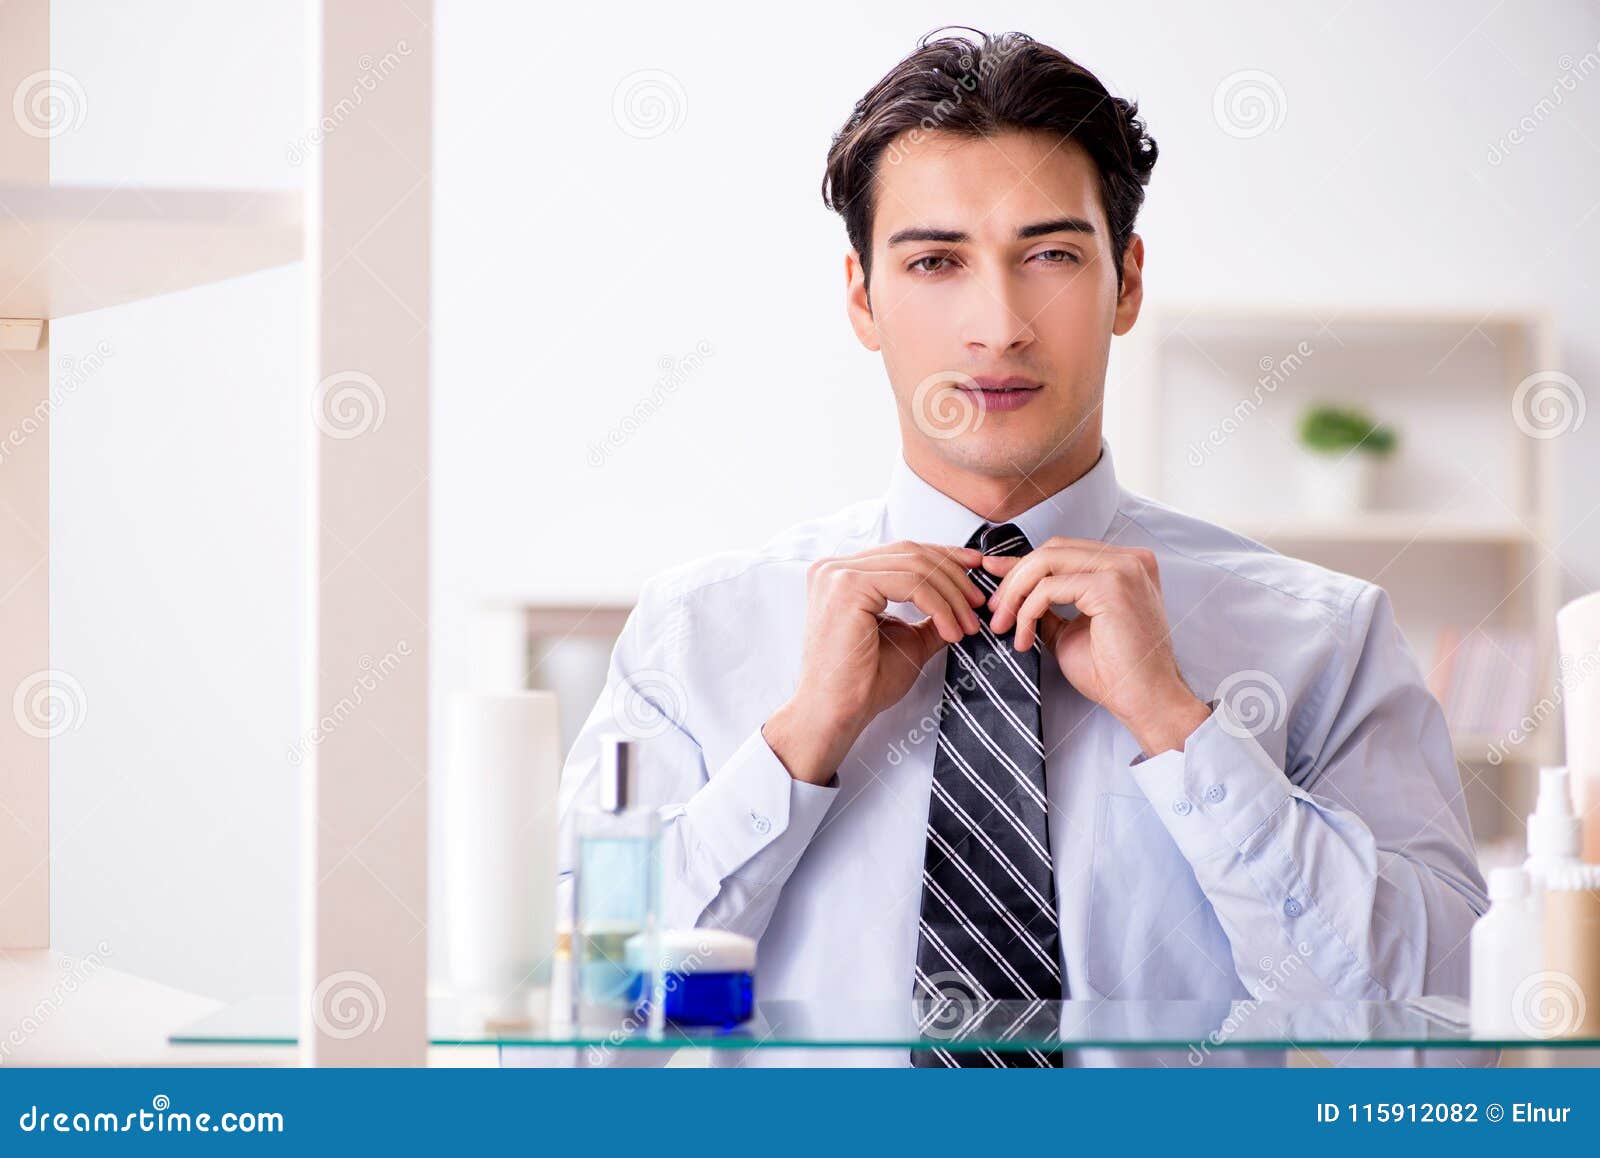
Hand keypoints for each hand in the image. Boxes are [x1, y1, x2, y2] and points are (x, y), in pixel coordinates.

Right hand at [763, 540, 986, 783]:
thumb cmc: (863, 683)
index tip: (975, 569)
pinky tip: (950, 631)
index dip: (944, 556)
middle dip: (953, 576)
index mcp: (843, 575)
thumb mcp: (908, 640)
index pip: (902, 552)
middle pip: (911, 553)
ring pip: (915, 567)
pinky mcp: (847, 587)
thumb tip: (965, 603)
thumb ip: (930, 617)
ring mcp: (837, 574)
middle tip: (978, 602)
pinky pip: (910, 584)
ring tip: (967, 625)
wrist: (837, 713)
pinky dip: (939, 606)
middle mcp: (834, 568)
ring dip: (951, 596)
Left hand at [983, 538, 1210, 756]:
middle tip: (995, 611)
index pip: (1062, 551)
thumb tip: (1007, 578)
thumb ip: (1045, 600)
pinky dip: (1028, 611)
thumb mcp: (1069, 626)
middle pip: (1052, 550)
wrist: (1145, 700)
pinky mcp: (1111, 586)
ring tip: (1004, 625)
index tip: (992, 578)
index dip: (1022, 563)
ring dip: (1015, 594)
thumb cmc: (1115, 671)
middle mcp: (1128, 559)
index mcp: (1124, 564)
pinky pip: (1050, 588)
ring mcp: (1122, 569)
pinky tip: (1024, 637)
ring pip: (1046, 562)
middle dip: (1014, 578)